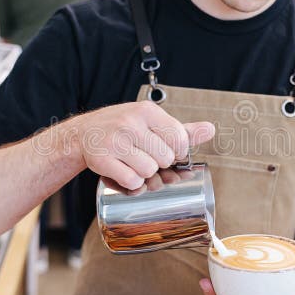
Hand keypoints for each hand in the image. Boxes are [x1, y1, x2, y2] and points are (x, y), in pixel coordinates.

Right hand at [71, 101, 214, 190]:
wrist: (83, 133)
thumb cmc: (123, 128)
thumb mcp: (151, 121)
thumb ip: (181, 129)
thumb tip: (210, 129)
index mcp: (146, 111)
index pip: (179, 138)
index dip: (178, 152)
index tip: (168, 152)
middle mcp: (130, 123)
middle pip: (165, 158)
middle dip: (159, 163)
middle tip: (146, 156)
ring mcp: (115, 141)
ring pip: (149, 171)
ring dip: (144, 174)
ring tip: (133, 162)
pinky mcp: (102, 160)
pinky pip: (132, 181)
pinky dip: (131, 183)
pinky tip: (124, 171)